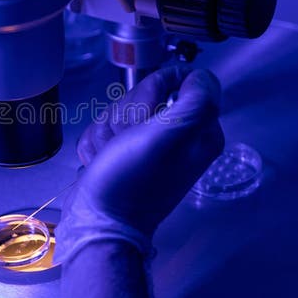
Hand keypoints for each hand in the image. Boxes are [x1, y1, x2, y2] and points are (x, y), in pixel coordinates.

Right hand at [57, 68, 223, 257]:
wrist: (98, 222)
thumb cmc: (132, 182)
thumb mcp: (170, 134)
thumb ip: (197, 99)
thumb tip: (199, 76)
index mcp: (200, 132)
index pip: (178, 80)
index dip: (153, 92)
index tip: (144, 119)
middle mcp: (179, 138)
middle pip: (145, 93)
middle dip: (126, 115)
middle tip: (127, 141)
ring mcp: (149, 146)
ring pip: (120, 110)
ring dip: (108, 130)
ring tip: (112, 155)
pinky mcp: (124, 153)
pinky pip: (106, 128)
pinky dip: (98, 144)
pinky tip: (103, 162)